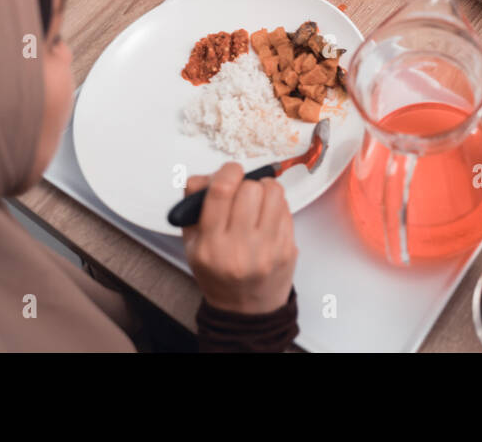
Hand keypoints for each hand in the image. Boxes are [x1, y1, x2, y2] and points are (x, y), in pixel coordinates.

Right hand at [182, 163, 297, 315]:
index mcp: (211, 246)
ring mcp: (267, 250)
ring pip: (274, 193)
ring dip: (265, 189)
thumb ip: (194, 205)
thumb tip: (208, 175)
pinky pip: (287, 209)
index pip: (222, 192)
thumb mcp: (193, 244)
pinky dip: (277, 205)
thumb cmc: (218, 274)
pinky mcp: (288, 250)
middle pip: (250, 189)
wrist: (246, 310)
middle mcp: (240, 249)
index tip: (230, 171)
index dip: (228, 171)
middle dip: (246, 183)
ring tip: (258, 200)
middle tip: (242, 192)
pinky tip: (268, 217)